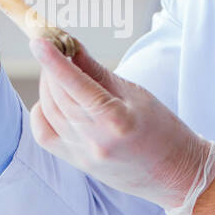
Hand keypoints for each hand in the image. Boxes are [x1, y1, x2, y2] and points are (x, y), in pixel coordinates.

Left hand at [27, 36, 214, 214]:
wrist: (175, 174)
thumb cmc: (162, 128)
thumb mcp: (135, 93)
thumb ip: (97, 71)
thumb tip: (70, 47)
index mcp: (116, 121)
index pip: (76, 85)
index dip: (54, 61)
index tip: (39, 40)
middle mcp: (95, 141)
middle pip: (59, 96)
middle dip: (51, 68)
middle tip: (54, 48)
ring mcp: (83, 155)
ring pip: (49, 111)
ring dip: (48, 86)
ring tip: (58, 71)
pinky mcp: (76, 163)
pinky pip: (45, 133)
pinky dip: (43, 111)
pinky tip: (53, 99)